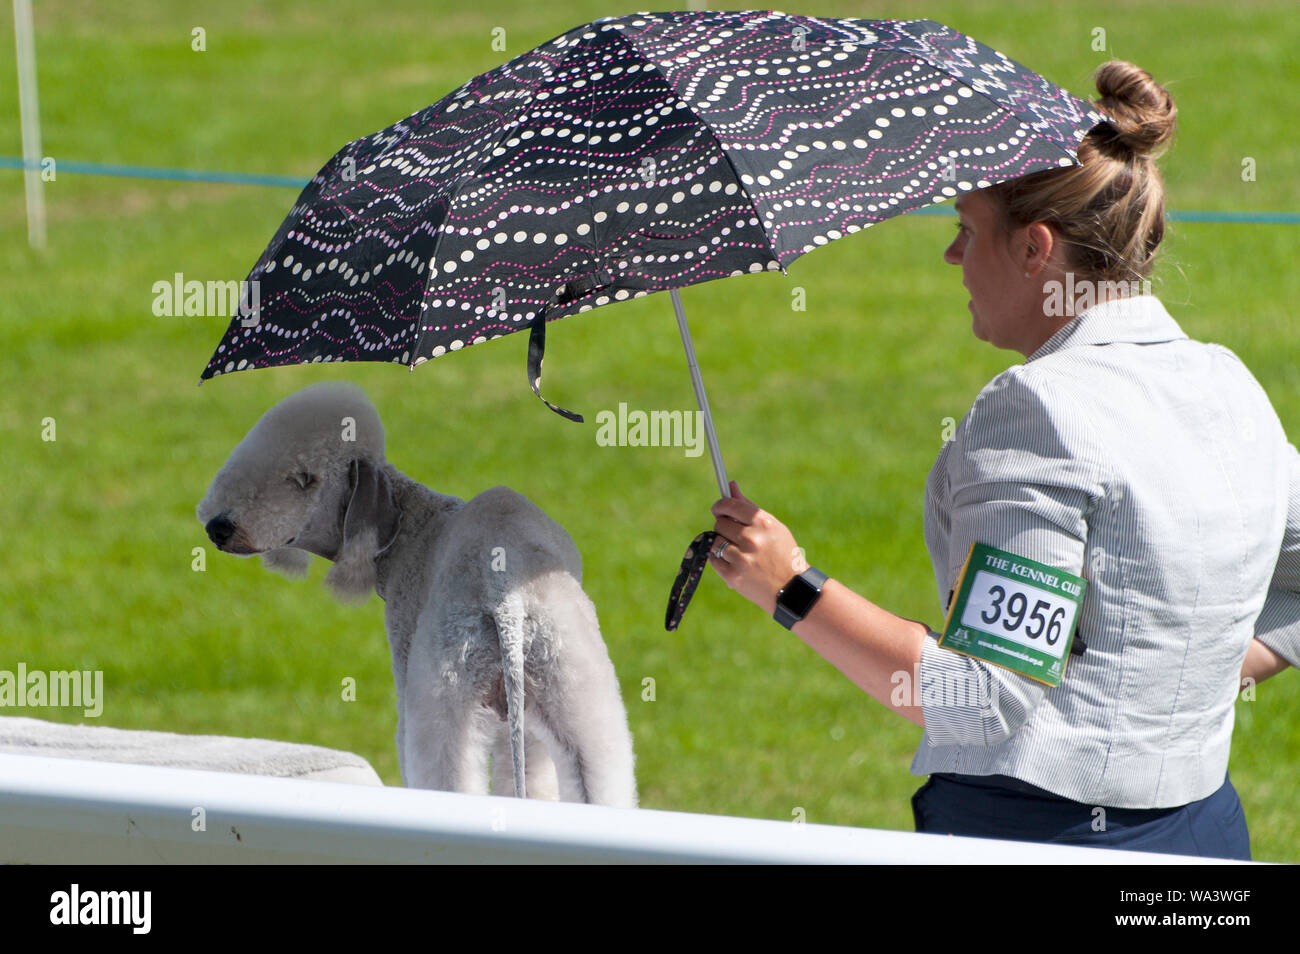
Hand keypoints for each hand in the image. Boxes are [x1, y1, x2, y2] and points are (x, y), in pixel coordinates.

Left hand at [708, 480, 808, 615]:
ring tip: (738, 551)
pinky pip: (713, 559)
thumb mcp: (773, 527)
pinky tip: (735, 563)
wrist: (791, 590)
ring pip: (715, 541)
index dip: (721, 506)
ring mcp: (741, 559)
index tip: (719, 509)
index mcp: (763, 523)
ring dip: (722, 544)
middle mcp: (751, 539)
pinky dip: (720, 559)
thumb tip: (731, 485)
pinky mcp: (732, 576)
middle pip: (720, 523)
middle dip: (724, 527)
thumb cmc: (782, 553)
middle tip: (734, 535)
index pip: (730, 505)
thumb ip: (749, 507)